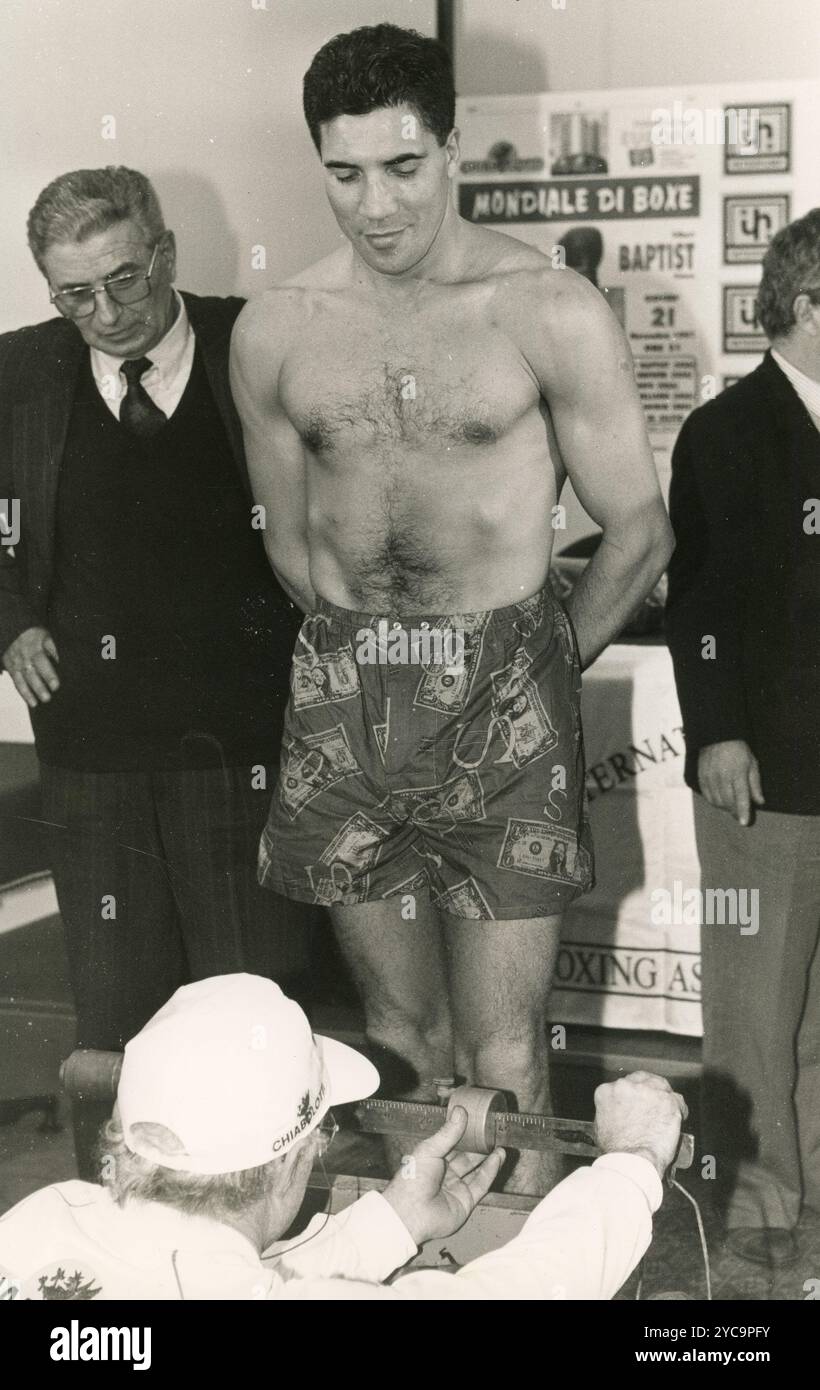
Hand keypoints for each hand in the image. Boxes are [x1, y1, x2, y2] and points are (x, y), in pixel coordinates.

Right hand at [2, 626, 59, 706]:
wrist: (13, 630)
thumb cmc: (35, 635)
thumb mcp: (46, 636)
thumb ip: (53, 649)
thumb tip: (61, 662)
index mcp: (34, 648)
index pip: (41, 662)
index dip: (48, 675)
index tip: (55, 686)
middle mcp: (23, 657)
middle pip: (31, 674)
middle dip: (38, 687)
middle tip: (47, 698)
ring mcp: (15, 663)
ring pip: (21, 680)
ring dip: (28, 693)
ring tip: (36, 704)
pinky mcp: (9, 667)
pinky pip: (16, 682)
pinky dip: (23, 693)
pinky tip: (31, 702)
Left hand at [381, 1106, 504, 1245]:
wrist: (411, 1213)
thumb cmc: (412, 1181)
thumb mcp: (430, 1150)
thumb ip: (448, 1132)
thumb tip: (459, 1111)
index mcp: (432, 1160)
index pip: (452, 1144)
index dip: (464, 1134)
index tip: (476, 1122)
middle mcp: (444, 1174)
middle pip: (466, 1157)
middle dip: (479, 1146)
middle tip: (491, 1133)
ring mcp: (455, 1188)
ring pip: (476, 1170)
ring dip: (488, 1158)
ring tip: (499, 1144)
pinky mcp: (466, 1201)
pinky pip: (481, 1184)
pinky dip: (490, 1171)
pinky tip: (497, 1158)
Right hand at [594, 1072, 686, 1181]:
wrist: (632, 1161)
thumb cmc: (617, 1150)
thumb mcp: (601, 1126)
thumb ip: (609, 1111)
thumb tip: (618, 1113)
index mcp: (608, 1091)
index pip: (622, 1085)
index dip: (631, 1095)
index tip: (635, 1103)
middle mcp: (627, 1087)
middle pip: (641, 1079)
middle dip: (646, 1091)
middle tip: (650, 1106)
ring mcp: (649, 1091)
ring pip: (660, 1085)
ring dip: (662, 1097)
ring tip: (663, 1112)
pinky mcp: (668, 1100)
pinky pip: (678, 1099)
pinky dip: (679, 1109)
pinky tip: (676, 1118)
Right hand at [698, 740, 764, 825]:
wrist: (717, 736)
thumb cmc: (738, 750)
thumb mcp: (752, 764)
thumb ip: (755, 784)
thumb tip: (759, 802)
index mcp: (737, 773)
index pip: (741, 797)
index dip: (743, 811)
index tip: (744, 823)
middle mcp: (722, 776)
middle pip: (728, 802)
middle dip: (735, 812)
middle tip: (740, 815)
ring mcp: (710, 777)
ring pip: (717, 801)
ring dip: (725, 808)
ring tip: (731, 806)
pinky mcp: (701, 777)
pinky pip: (707, 796)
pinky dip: (714, 802)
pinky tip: (720, 801)